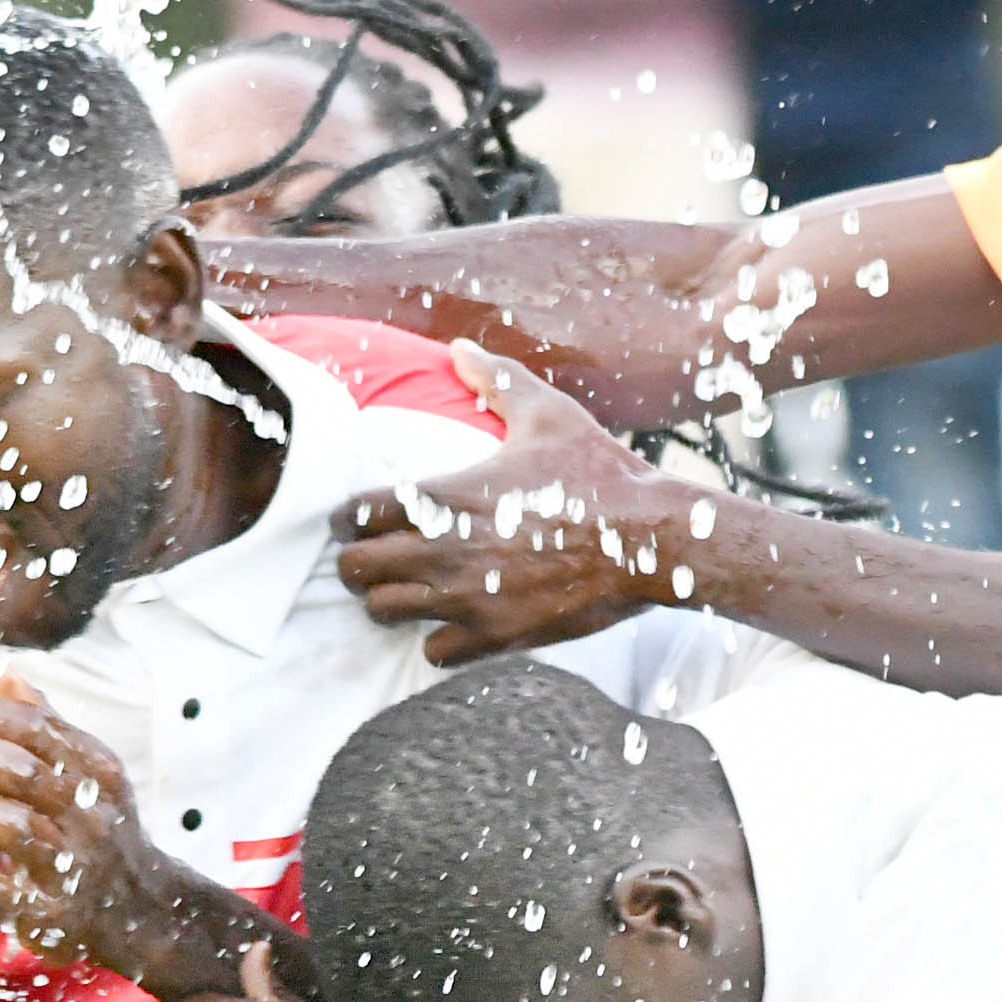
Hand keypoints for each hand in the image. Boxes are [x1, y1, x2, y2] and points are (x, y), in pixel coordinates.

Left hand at [0, 675, 184, 983]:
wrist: (147, 914)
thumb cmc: (104, 832)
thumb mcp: (90, 774)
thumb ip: (46, 727)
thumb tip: (1, 673)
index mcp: (97, 772)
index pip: (36, 729)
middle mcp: (89, 815)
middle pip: (23, 771)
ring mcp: (73, 866)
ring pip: (11, 828)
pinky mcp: (52, 914)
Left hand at [334, 344, 682, 662]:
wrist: (651, 539)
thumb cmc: (598, 472)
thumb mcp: (546, 413)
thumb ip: (496, 379)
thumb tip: (459, 348)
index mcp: (445, 495)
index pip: (356, 512)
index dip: (350, 516)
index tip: (361, 517)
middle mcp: (443, 549)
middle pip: (355, 569)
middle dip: (357, 561)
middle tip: (376, 556)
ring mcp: (466, 597)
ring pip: (383, 612)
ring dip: (388, 601)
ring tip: (407, 590)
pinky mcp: (494, 635)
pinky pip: (434, 653)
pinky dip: (437, 642)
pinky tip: (454, 623)